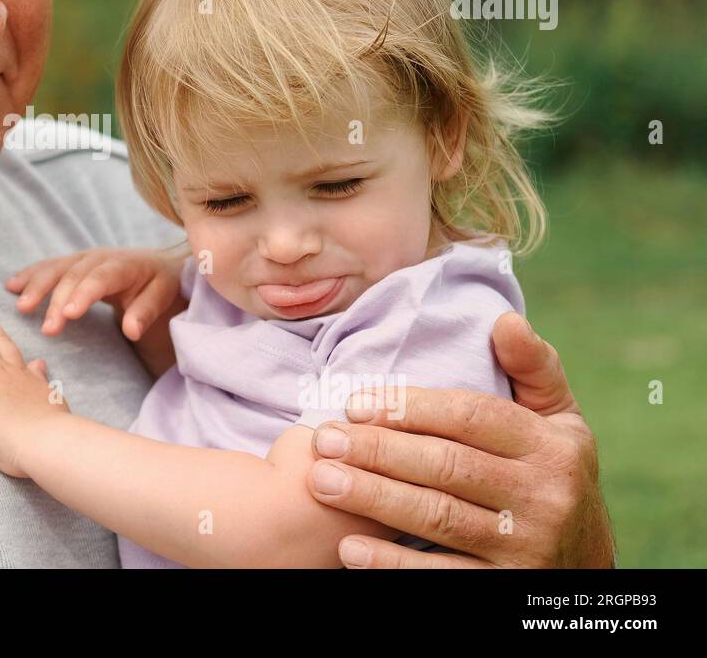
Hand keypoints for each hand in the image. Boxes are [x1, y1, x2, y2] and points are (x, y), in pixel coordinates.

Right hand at [4, 248, 181, 338]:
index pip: (101, 278)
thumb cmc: (158, 284)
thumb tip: (131, 331)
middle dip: (57, 300)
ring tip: (21, 307)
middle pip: (74, 276)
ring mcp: (83, 258)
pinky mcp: (72, 262)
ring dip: (37, 286)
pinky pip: (48, 266)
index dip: (84, 293)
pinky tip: (11, 285)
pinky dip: (30, 275)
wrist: (156, 264)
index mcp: (124, 264)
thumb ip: (146, 312)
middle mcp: (100, 257)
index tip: (68, 315)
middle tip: (47, 329)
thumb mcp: (163, 295)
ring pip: (56, 268)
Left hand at [306, 312, 614, 567]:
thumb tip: (504, 319)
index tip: (354, 403)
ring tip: (321, 480)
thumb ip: (534, 368)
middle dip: (378, 451)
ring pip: (438, 517)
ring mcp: (523, 547)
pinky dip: (392, 564)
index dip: (410, 408)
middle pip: (447, 466)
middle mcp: (541, 497)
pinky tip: (349, 547)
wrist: (586, 566)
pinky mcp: (505, 588)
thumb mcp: (561, 420)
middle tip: (323, 440)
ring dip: (373, 499)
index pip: (471, 418)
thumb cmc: (554, 472)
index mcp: (550, 447)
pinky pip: (442, 576)